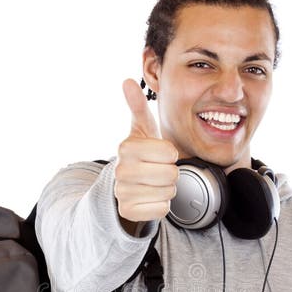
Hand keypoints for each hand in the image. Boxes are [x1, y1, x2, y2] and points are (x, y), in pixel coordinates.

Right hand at [114, 79, 179, 226]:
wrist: (127, 184)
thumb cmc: (140, 154)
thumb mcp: (141, 130)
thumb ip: (137, 106)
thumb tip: (127, 81)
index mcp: (126, 147)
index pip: (170, 153)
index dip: (170, 154)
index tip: (159, 155)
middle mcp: (121, 170)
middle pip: (170, 174)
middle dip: (170, 173)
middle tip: (158, 170)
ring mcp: (122, 192)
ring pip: (167, 193)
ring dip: (166, 189)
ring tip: (154, 183)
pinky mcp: (127, 211)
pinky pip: (160, 209)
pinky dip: (161, 205)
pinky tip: (150, 197)